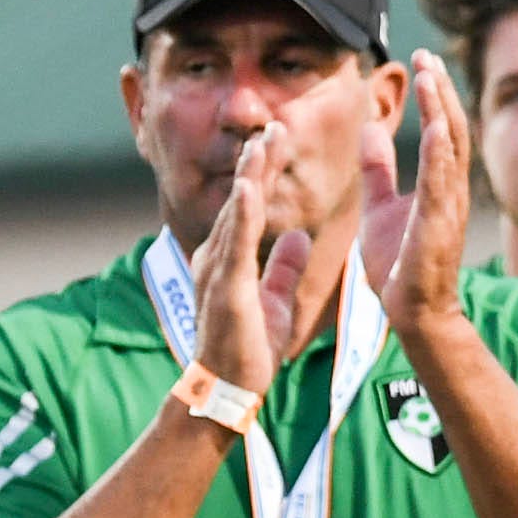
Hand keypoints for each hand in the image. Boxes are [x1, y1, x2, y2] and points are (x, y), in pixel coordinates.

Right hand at [191, 124, 309, 396]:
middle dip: (258, 161)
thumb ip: (283, 268)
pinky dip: (243, 214)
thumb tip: (298, 237)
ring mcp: (219, 271)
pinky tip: (250, 188)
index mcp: (230, 259)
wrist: (227, 393)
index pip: (251, 205)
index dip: (264, 172)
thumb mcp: (275, 301)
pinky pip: (236, 246)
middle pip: (242, 199)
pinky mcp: (226, 289)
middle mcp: (219, 258)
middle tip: (274, 124)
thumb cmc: (247, 351)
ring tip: (264, 141)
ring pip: (237, 212)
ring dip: (251, 176)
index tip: (278, 138)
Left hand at [359, 53, 468, 336]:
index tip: (421, 61)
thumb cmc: (398, 264)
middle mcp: (451, 189)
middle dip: (439, 90)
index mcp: (438, 184)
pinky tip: (434, 126)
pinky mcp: (437, 224)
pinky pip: (441, 182)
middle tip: (427, 55)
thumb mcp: (379, 206)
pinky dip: (439, 152)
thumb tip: (369, 129)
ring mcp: (449, 205)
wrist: (410, 311)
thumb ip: (377, 169)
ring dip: (441, 109)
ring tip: (431, 76)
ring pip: (449, 147)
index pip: (439, 128)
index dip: (432, 95)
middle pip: (450, 128)